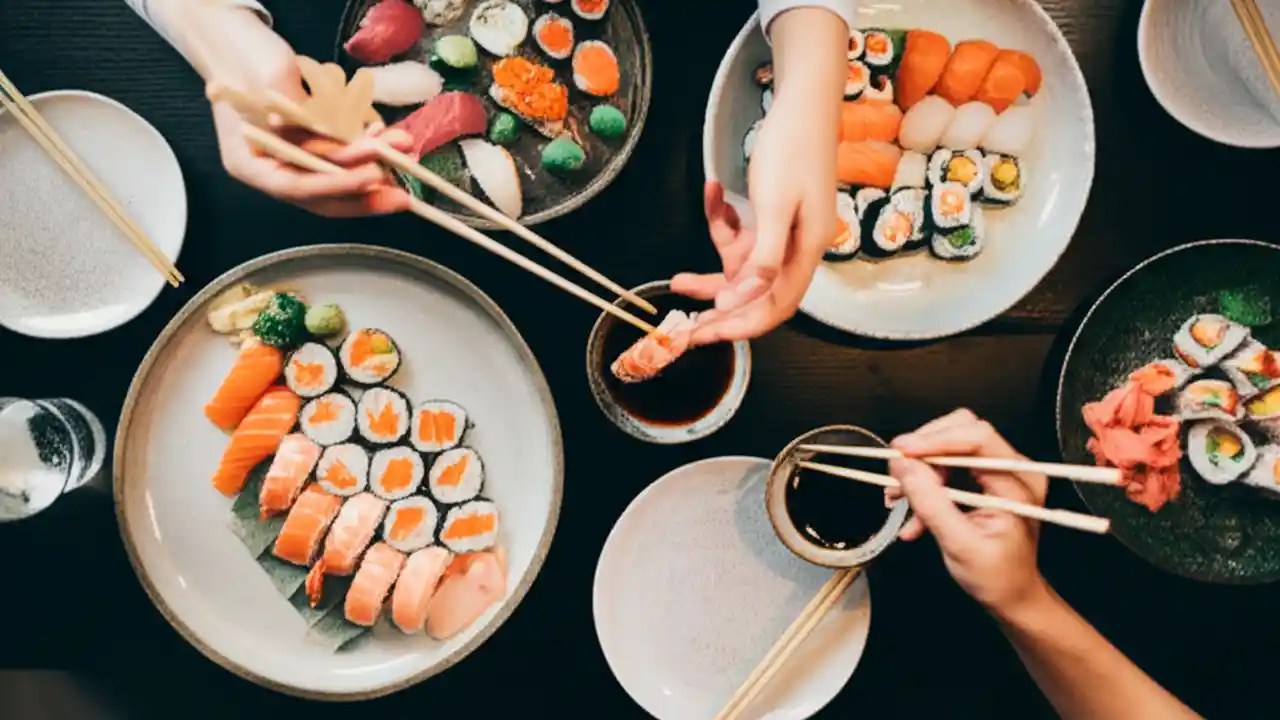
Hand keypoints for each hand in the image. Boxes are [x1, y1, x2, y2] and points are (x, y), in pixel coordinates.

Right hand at [202, 7, 412, 216]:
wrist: (238, 38)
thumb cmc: (245, 56)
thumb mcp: (272, 79)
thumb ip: (301, 112)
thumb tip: (327, 135)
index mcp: (248, 163)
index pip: (295, 187)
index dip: (335, 185)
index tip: (371, 176)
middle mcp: (271, 170)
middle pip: (322, 196)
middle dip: (366, 192)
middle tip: (402, 191)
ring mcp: (292, 160)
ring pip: (338, 177)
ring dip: (375, 166)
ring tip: (404, 148)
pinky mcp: (311, 145)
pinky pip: (343, 156)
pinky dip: (366, 149)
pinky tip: (386, 136)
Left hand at [670, 7, 843, 344]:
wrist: (802, 102)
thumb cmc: (792, 150)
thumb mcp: (774, 207)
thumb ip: (761, 259)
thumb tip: (738, 302)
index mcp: (806, 252)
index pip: (774, 308)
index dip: (739, 327)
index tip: (702, 336)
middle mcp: (798, 249)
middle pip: (757, 295)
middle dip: (719, 310)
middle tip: (684, 326)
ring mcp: (785, 233)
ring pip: (744, 269)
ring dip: (713, 270)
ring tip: (678, 279)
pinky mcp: (773, 217)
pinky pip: (743, 236)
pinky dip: (723, 224)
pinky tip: (713, 196)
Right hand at [886, 409, 1049, 613]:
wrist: (1012, 595)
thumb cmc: (996, 578)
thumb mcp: (959, 545)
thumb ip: (931, 503)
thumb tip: (902, 466)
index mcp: (1019, 482)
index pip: (977, 438)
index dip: (936, 440)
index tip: (901, 451)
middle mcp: (1013, 468)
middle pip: (962, 431)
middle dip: (924, 452)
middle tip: (897, 475)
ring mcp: (998, 471)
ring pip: (950, 445)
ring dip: (919, 469)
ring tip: (895, 497)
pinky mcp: (984, 479)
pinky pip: (948, 464)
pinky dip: (925, 483)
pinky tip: (911, 513)